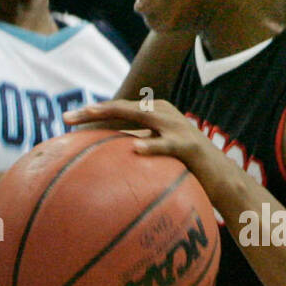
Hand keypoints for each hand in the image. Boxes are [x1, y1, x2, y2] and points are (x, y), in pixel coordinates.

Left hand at [65, 98, 212, 168]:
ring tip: (91, 119)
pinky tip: (134, 148)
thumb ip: (132, 148)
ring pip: (140, 116)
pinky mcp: (187, 145)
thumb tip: (99, 159)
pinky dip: (150, 145)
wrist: (220, 178)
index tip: (65, 120)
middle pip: (121, 107)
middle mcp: (162, 112)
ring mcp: (176, 126)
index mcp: (153, 112)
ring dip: (114, 115)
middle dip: (93, 110)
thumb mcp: (155, 152)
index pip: (116, 109)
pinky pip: (166, 145)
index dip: (91, 112)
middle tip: (66, 118)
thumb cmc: (183, 167)